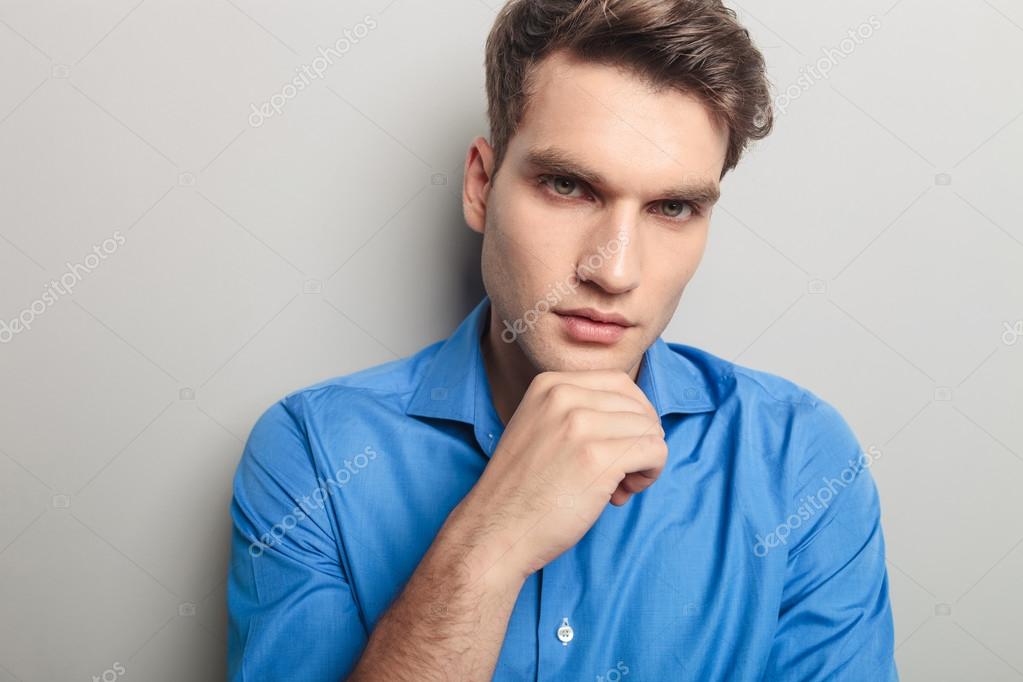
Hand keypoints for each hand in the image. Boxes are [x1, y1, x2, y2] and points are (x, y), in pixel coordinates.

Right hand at [448, 369, 666, 582]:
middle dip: (639, 439)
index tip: (618, 446)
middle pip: (638, 407)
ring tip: (615, 487)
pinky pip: (655, 451)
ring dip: (644, 461)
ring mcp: (580, 424)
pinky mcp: (597, 457)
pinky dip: (650, 473)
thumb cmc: (523, 489)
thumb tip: (639, 417)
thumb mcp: (541, 428)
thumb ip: (579, 413)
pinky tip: (621, 493)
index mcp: (550, 385)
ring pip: (650, 429)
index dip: (632, 417)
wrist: (496, 530)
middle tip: (618, 473)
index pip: (621, 383)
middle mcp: (564, 396)